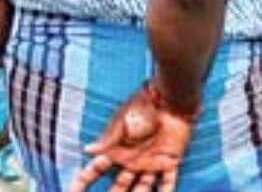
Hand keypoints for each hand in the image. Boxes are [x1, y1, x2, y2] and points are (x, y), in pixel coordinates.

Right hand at [71, 84, 195, 191]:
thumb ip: (108, 139)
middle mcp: (131, 162)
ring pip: (142, 188)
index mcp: (116, 152)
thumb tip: (87, 150)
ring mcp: (149, 163)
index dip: (84, 181)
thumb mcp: (122, 122)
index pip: (96, 171)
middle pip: (119, 185)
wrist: (169, 100)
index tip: (72, 190)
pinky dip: (166, 190)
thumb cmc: (143, 107)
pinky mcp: (169, 162)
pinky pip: (167, 181)